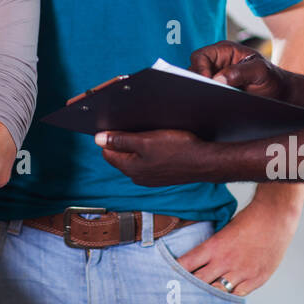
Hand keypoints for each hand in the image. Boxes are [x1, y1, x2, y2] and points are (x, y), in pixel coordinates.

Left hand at [95, 129, 212, 185]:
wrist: (205, 161)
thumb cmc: (178, 149)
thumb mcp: (146, 140)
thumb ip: (120, 140)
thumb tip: (98, 139)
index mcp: (130, 168)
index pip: (107, 153)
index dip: (110, 137)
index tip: (118, 125)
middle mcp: (138, 177)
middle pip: (121, 155)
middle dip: (125, 141)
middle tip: (137, 127)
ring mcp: (150, 178)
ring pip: (136, 158)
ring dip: (139, 146)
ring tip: (151, 134)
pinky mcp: (162, 175)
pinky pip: (149, 162)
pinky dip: (151, 152)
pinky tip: (161, 144)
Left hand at [175, 194, 302, 296]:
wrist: (275, 216)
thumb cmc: (249, 219)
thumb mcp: (223, 230)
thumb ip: (212, 248)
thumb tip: (199, 260)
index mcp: (214, 246)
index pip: (187, 264)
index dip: (177, 271)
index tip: (171, 275)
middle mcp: (226, 262)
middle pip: (199, 282)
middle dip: (190, 285)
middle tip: (184, 289)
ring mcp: (242, 272)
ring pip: (218, 291)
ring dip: (210, 292)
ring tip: (203, 294)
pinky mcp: (257, 278)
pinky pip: (238, 294)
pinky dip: (231, 293)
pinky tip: (226, 291)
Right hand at [190, 41, 286, 99]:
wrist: (280, 95)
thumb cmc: (272, 78)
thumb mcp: (261, 72)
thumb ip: (241, 72)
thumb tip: (218, 79)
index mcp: (225, 51)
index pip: (201, 56)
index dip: (199, 68)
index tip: (206, 81)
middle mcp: (217, 63)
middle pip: (195, 70)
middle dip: (197, 81)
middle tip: (205, 94)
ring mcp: (216, 78)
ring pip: (198, 84)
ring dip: (201, 92)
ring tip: (210, 101)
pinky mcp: (217, 92)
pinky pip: (205, 95)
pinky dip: (205, 100)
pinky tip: (212, 107)